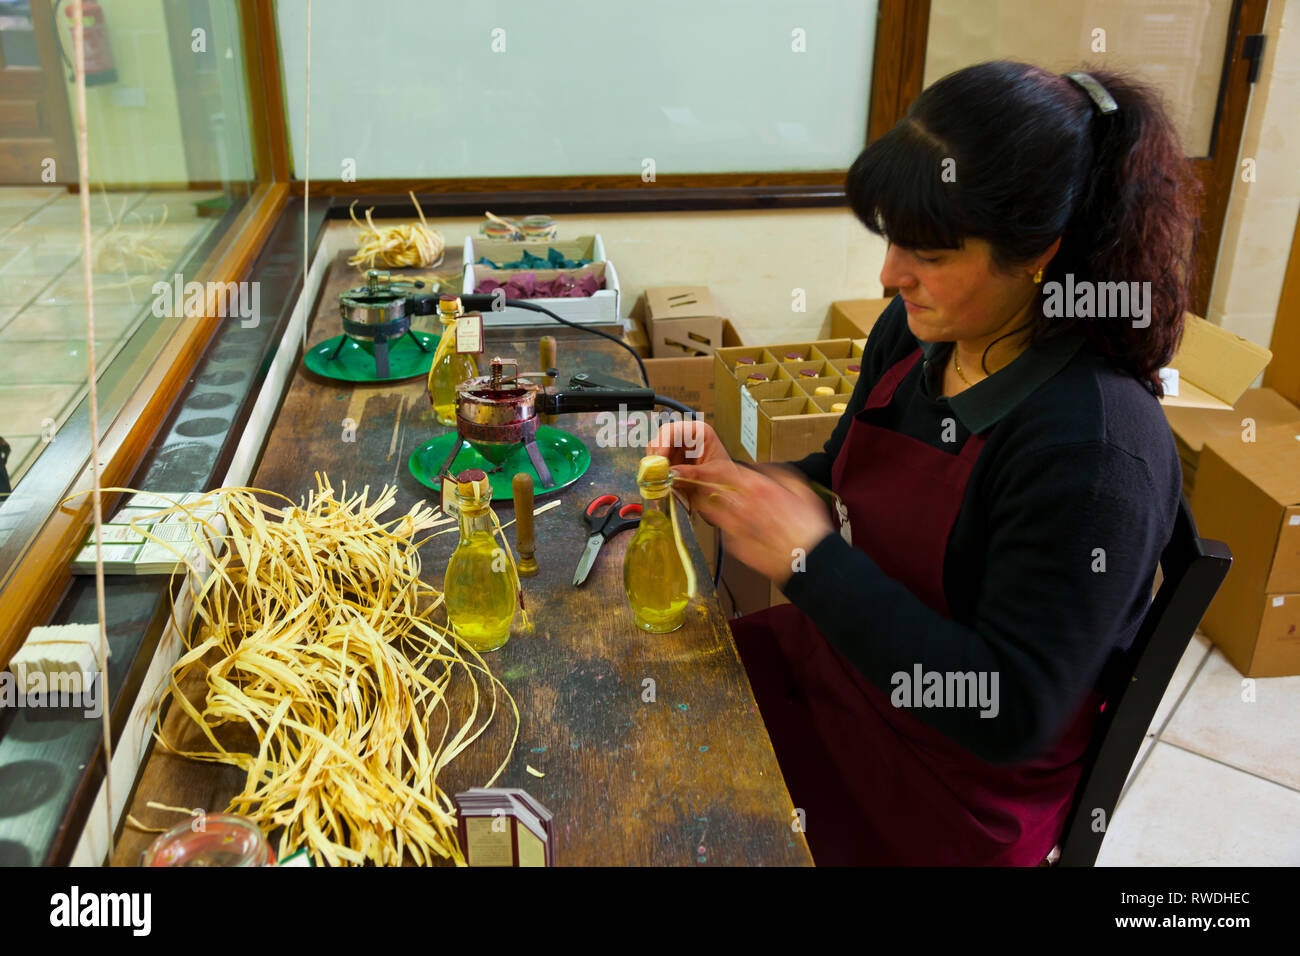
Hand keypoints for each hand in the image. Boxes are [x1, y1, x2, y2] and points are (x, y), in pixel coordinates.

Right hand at [647, 420, 735, 512]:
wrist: (731, 492)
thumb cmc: (728, 479)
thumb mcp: (712, 476)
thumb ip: (691, 475)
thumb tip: (670, 474)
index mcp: (700, 432)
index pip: (674, 430)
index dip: (663, 443)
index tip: (660, 459)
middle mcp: (686, 438)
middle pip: (661, 439)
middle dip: (657, 455)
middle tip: (655, 471)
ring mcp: (678, 450)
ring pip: (656, 452)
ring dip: (655, 464)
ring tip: (659, 478)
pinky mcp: (672, 463)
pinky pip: (658, 464)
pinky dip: (656, 472)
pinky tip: (660, 480)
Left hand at [701, 463, 834, 587]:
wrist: (809, 561)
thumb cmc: (809, 529)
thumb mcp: (801, 490)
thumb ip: (778, 473)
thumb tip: (763, 467)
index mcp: (759, 489)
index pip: (721, 470)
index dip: (707, 467)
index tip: (701, 468)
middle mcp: (743, 506)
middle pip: (709, 489)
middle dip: (704, 485)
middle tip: (702, 484)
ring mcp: (736, 527)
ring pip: (709, 510)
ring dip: (709, 504)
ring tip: (714, 504)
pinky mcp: (734, 546)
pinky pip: (722, 531)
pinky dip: (725, 526)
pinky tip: (738, 527)